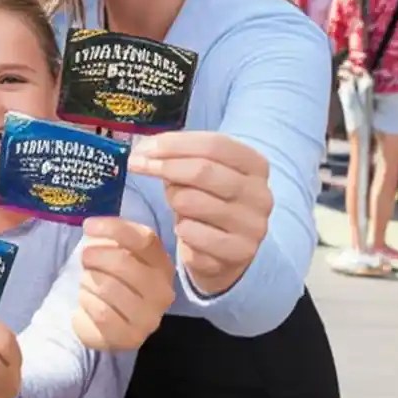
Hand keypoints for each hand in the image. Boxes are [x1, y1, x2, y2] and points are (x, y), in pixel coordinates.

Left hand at [72, 218, 175, 350]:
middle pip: (123, 263)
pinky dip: (86, 303)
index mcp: (162, 264)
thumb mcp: (118, 250)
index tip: (88, 226)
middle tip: (85, 257)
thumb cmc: (115, 278)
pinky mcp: (131, 338)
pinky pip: (101, 314)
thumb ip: (112, 236)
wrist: (111, 319)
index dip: (113, 229)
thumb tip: (93, 228)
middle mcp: (162, 292)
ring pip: (108, 288)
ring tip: (86, 281)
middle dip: (96, 256)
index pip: (143, 239)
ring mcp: (149, 318)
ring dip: (88, 280)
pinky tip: (86, 301)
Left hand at [130, 132, 271, 295]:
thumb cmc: (209, 202)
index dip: (174, 144)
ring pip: (191, 201)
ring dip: (172, 199)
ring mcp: (252, 226)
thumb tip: (144, 151)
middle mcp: (260, 195)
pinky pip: (190, 233)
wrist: (227, 252)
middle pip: (202, 171)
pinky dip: (179, 229)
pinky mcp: (238, 252)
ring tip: (175, 203)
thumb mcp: (203, 174)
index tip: (142, 149)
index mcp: (255, 165)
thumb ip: (181, 157)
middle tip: (136, 166)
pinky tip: (184, 230)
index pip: (214, 145)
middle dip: (163, 166)